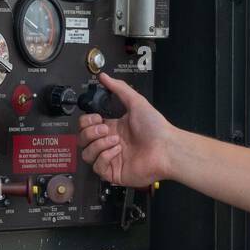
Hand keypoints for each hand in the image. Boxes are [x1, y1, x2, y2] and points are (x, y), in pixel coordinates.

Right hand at [77, 71, 174, 186]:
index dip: (87, 122)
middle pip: (83, 140)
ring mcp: (111, 159)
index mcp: (113, 129)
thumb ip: (119, 88)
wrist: (167, 148)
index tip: (97, 118)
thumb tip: (105, 76)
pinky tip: (118, 151)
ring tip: (116, 140)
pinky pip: (98, 166)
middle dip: (90, 132)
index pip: (86, 126)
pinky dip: (105, 156)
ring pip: (87, 154)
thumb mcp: (136, 102)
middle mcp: (110, 143)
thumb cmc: (156, 127)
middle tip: (106, 129)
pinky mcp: (114, 173)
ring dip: (98, 144)